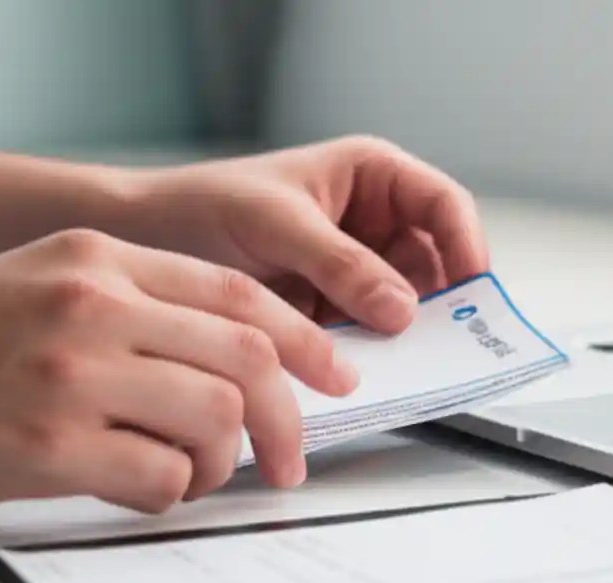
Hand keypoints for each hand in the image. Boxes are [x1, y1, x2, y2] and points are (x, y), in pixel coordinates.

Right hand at [0, 230, 351, 514]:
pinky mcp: (47, 445)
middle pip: (246, 357)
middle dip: (286, 417)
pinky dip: (174, 491)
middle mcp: (92, 306)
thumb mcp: (49, 282)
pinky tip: (147, 488)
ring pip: (216, 417)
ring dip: (223, 459)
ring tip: (197, 472)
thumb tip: (249, 356)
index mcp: (99, 257)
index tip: (336, 376)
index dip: (305, 340)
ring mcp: (70, 374)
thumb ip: (145, 301)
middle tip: (291, 457)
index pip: (238, 295)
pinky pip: (162, 476)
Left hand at [115, 137, 487, 334]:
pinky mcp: (334, 316)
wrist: (138, 249)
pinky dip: (376, 357)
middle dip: (442, 303)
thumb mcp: (275, 225)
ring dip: (409, 336)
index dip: (467, 245)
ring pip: (409, 308)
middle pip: (436, 264)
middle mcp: (373, 224)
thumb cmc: (200, 208)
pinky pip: (373, 338)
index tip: (475, 290)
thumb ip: (341, 264)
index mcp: (372, 178)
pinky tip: (370, 374)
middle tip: (448, 345)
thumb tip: (404, 309)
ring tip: (405, 364)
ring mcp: (356, 274)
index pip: (444, 206)